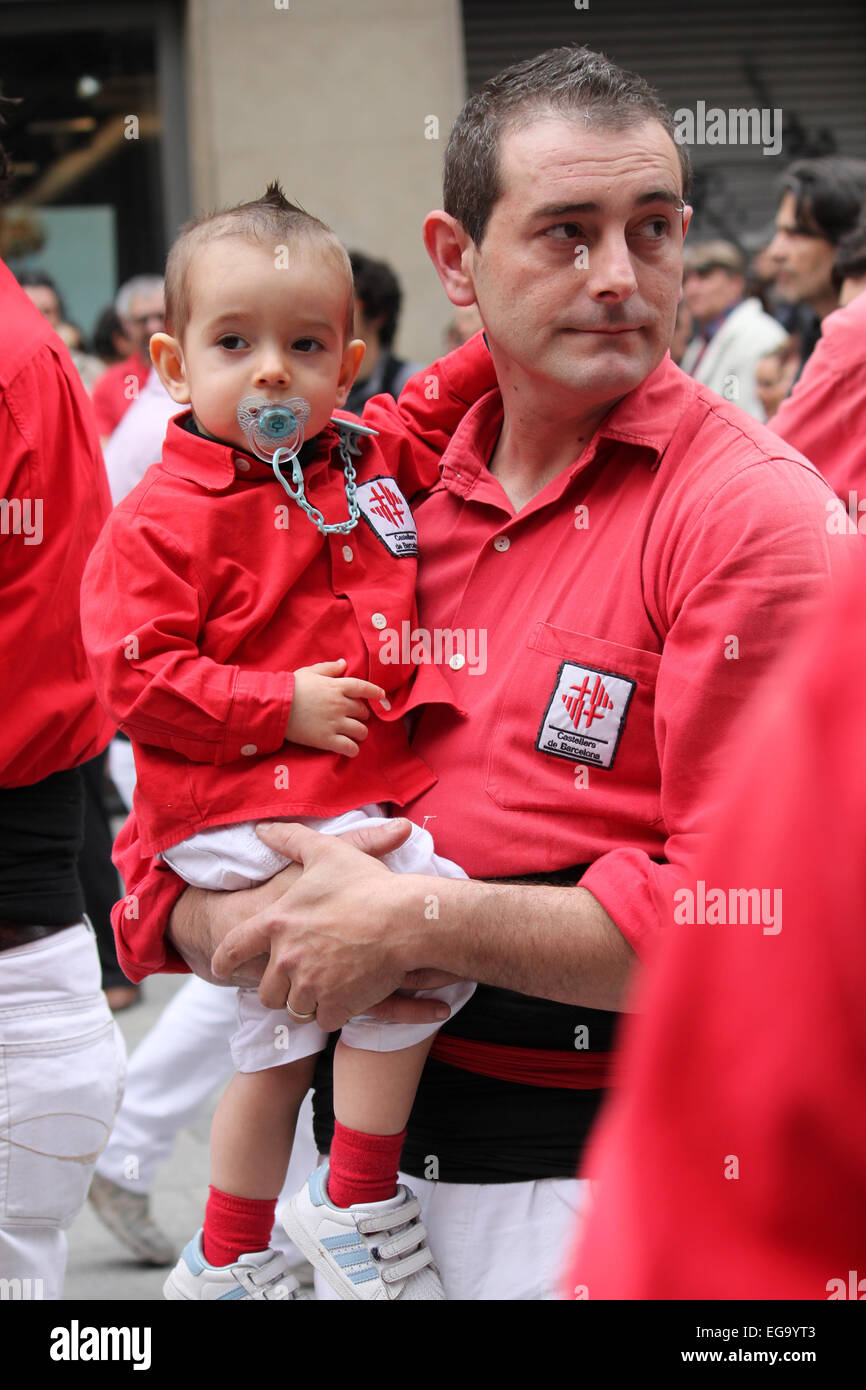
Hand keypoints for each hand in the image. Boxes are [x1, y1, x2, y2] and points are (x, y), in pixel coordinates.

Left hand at [210, 820, 453, 1029]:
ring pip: (295, 1008)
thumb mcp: (326, 852)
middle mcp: (286, 958)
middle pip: (267, 990)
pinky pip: (324, 1020)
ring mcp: (309, 985)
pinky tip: (348, 998)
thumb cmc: (366, 885)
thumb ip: (290, 840)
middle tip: (300, 979)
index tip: (219, 968)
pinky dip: (334, 1013)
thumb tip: (261, 828)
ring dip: (307, 1002)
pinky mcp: (335, 1005)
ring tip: (327, 988)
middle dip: (280, 989)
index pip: (234, 947)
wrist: (404, 920)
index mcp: (277, 923)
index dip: (224, 960)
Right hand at [285, 659, 385, 757]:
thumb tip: (344, 664)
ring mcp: (335, 723)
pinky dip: (352, 749)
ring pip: (361, 731)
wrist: (275, 706)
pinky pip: (350, 748)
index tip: (381, 696)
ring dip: (359, 733)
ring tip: (353, 734)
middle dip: (361, 715)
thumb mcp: (310, 672)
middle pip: (363, 712)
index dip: (375, 692)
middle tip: (353, 718)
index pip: (364, 688)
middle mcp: (340, 705)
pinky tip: (349, 748)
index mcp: (337, 687)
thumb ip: (329, 668)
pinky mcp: (327, 740)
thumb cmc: (291, 687)